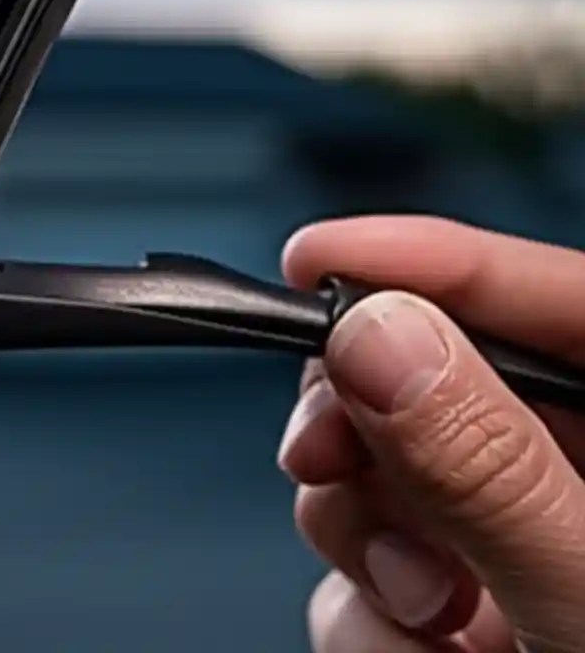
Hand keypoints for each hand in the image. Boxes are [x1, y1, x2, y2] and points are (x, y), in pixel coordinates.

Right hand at [277, 216, 584, 652]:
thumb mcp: (584, 589)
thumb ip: (489, 465)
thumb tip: (382, 339)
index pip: (550, 299)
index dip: (428, 262)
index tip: (315, 257)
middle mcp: (569, 478)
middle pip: (427, 383)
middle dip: (361, 429)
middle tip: (326, 454)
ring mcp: (504, 548)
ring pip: (371, 484)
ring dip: (364, 548)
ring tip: (430, 616)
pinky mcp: (450, 612)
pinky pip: (357, 580)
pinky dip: (366, 626)